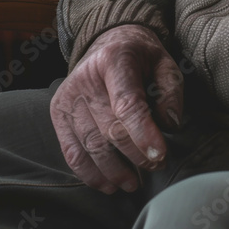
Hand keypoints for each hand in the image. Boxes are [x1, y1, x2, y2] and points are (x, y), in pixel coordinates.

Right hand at [50, 24, 182, 193]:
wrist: (108, 44)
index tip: (160, 155)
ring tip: (134, 182)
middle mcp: (85, 78)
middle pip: (110, 128)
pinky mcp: (57, 113)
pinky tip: (108, 184)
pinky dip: (90, 173)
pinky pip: (71, 152)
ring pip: (90, 145)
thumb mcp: (164, 64)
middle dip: (135, 155)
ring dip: (114, 170)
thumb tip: (169, 126)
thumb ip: (170, 92)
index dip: (143, 133)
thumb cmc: (141, 59)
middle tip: (156, 166)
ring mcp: (68, 97)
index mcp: (115, 59)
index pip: (127, 103)